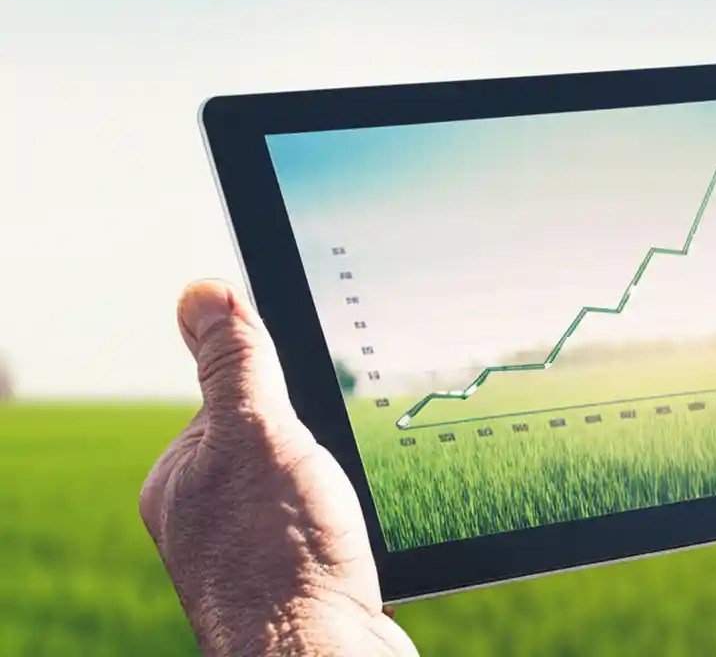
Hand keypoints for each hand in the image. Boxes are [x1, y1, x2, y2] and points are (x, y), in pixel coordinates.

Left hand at [139, 281, 416, 655]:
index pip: (235, 401)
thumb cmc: (282, 553)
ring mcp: (257, 556)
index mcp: (184, 480)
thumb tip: (201, 292)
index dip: (281, 394)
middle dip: (320, 442)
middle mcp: (211, 521)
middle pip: (280, 442)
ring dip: (346, 484)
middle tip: (340, 458)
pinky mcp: (304, 584)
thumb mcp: (258, 433)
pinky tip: (369, 534)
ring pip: (315, 486)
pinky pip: (336, 527)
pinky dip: (359, 522)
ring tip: (354, 504)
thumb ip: (235, 365)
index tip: (315, 404)